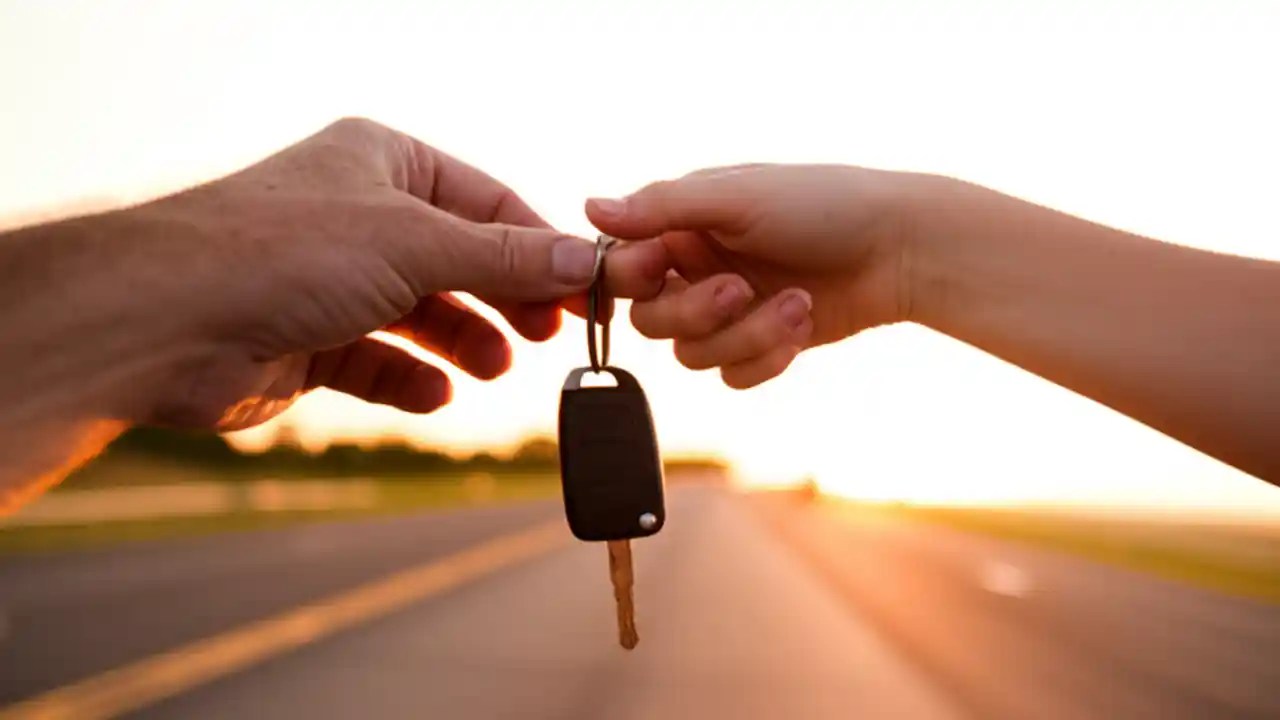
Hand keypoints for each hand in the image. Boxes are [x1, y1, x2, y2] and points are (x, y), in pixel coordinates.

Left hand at [10, 118, 600, 433]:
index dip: (538, 247)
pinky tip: (435, 393)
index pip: (486, 203)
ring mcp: (333, 281)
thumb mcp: (418, 243)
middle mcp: (360, 216)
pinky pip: (380, 362)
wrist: (166, 321)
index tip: (584, 290)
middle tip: (549, 336)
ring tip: (495, 367)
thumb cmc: (283, 252)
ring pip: (422, 314)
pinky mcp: (310, 342)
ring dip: (465, 341)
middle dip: (505, 299)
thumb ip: (505, 259)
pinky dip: (413, 378)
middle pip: (459, 261)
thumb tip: (584, 261)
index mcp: (384, 163)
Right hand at [593, 164, 920, 387]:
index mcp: (684, 225)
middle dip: (697, 310)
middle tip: (740, 287)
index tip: (660, 267)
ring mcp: (730, 310)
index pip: (622, 266)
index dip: (633, 277)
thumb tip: (589, 209)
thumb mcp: (736, 196)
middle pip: (651, 320)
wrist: (902, 248)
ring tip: (796, 304)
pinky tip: (803, 324)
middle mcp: (698, 268)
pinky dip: (765, 357)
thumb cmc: (823, 205)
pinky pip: (732, 376)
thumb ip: (661, 206)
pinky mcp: (760, 345)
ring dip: (745, 334)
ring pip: (693, 354)